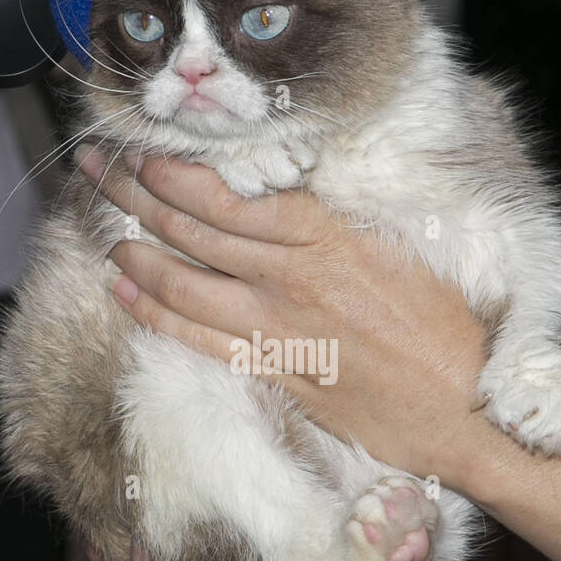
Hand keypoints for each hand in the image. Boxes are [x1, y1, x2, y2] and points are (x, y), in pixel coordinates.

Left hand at [80, 147, 489, 490]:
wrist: (463, 410)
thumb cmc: (451, 323)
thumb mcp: (407, 244)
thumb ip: (343, 216)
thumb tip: (294, 184)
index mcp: (323, 237)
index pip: (224, 196)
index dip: (172, 171)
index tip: (143, 150)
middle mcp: (287, 280)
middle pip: (190, 229)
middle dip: (134, 194)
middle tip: (97, 169)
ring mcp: (275, 330)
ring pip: (181, 284)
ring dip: (134, 251)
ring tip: (104, 226)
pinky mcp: (275, 372)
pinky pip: (197, 339)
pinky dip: (154, 313)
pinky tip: (125, 292)